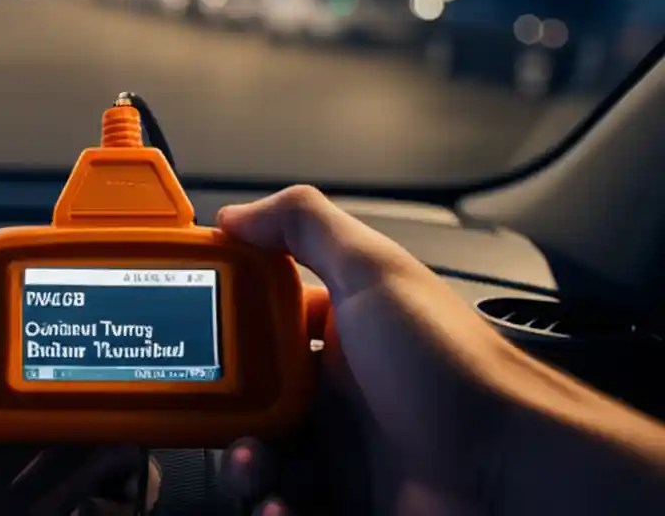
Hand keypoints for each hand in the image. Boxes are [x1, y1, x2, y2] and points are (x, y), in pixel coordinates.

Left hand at [0, 315, 155, 515]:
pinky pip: (82, 513)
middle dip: (70, 411)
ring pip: (63, 482)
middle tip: (117, 377)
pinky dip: (110, 493)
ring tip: (136, 419)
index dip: (11, 374)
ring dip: (99, 450)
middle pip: (29, 443)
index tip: (56, 339)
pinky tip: (133, 472)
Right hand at [212, 185, 509, 513]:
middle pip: (250, 397)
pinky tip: (280, 507)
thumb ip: (307, 226)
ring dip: (243, 468)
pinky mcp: (349, 500)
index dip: (223, 328)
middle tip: (217, 419)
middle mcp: (338, 388)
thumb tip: (237, 213)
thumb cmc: (452, 369)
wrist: (509, 466)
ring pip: (263, 457)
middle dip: (223, 412)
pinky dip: (274, 509)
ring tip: (254, 470)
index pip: (260, 320)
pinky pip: (290, 505)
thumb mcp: (375, 272)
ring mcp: (345, 449)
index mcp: (340, 330)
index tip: (189, 335)